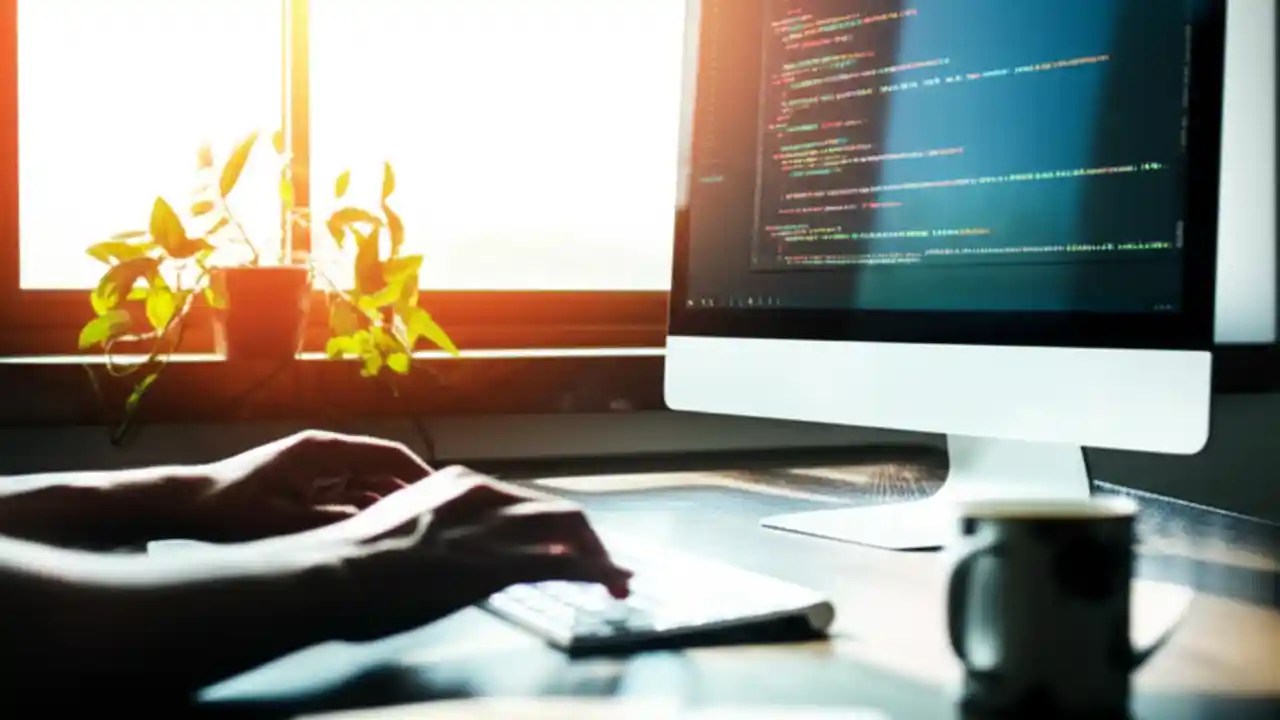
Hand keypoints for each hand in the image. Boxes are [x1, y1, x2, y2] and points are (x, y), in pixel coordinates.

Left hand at [189, 430, 432, 541]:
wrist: (191, 504)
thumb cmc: (233, 510)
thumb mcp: (289, 522)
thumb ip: (338, 522)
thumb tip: (381, 528)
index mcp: (325, 450)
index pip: (387, 455)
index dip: (419, 474)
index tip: (444, 495)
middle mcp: (325, 451)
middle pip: (381, 467)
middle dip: (409, 490)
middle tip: (436, 517)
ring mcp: (316, 464)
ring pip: (367, 481)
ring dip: (387, 502)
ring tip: (412, 527)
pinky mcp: (307, 479)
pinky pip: (348, 491)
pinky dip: (364, 508)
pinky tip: (375, 532)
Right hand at [342, 467, 631, 636]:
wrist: (333, 572)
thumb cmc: (355, 562)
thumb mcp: (405, 530)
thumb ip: (438, 532)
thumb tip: (449, 551)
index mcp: (461, 485)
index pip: (528, 502)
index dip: (558, 528)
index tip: (572, 550)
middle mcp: (484, 496)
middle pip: (558, 512)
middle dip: (590, 541)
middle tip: (610, 569)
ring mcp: (492, 528)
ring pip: (568, 531)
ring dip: (600, 558)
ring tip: (619, 582)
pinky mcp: (496, 562)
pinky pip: (560, 563)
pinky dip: (593, 572)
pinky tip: (609, 584)